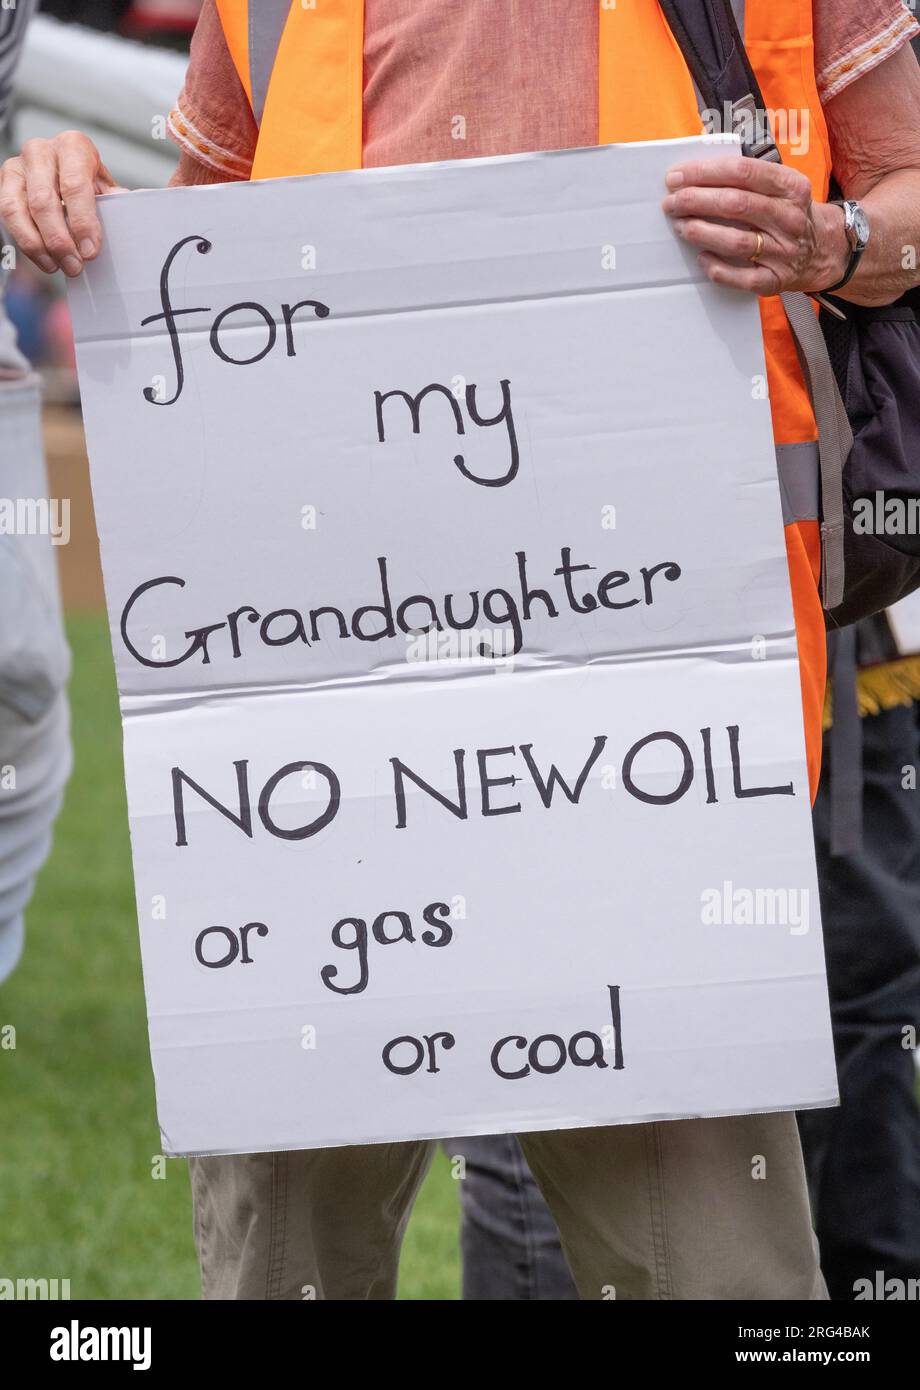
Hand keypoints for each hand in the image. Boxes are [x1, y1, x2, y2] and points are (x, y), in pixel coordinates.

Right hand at [0, 132, 118, 276]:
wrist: (64, 171)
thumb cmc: (87, 181)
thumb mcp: (105, 186)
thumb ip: (114, 199)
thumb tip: (123, 205)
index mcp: (73, 146)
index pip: (75, 185)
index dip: (82, 222)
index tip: (90, 251)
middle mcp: (41, 151)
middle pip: (44, 200)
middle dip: (59, 240)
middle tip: (75, 266)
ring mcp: (18, 166)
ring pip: (18, 209)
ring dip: (39, 245)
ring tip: (58, 266)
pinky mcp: (4, 182)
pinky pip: (7, 216)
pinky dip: (26, 242)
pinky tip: (45, 260)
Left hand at [662, 155, 848, 295]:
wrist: (824, 250)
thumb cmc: (788, 213)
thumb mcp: (781, 186)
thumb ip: (748, 177)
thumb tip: (697, 173)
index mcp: (790, 186)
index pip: (743, 172)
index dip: (705, 173)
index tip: (677, 176)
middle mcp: (790, 218)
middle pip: (736, 205)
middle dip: (696, 201)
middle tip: (671, 202)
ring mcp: (784, 251)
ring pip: (737, 241)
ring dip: (702, 232)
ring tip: (681, 226)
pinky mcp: (776, 279)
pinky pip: (742, 278)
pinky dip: (718, 268)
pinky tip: (702, 257)